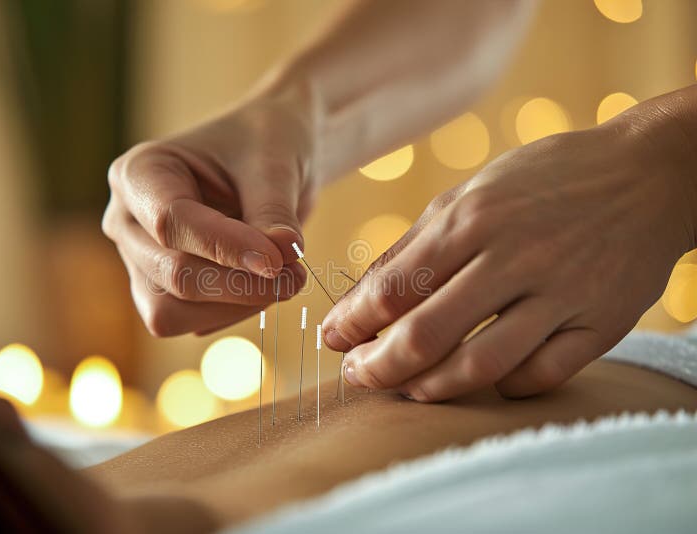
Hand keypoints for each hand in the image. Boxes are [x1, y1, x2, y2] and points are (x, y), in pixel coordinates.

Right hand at [102, 94, 313, 335]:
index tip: (278, 260)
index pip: (170, 222)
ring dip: (235, 305)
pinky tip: (266, 284)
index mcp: (139, 173)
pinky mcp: (163, 292)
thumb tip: (278, 263)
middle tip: (297, 275)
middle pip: (170, 273)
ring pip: (170, 311)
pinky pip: (191, 322)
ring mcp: (140, 261)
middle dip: (239, 283)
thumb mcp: (275, 165)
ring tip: (286, 279)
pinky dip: (234, 311)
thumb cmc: (265, 145)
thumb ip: (273, 214)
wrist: (270, 160)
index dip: (225, 247)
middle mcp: (127, 220)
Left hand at [323, 124, 695, 399]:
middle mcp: (514, 257)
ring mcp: (561, 293)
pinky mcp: (602, 322)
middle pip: (427, 334)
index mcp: (473, 219)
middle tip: (360, 377)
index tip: (334, 340)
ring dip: (432, 388)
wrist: (648, 172)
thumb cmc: (545, 180)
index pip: (393, 287)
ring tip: (409, 390)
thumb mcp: (471, 192)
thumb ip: (415, 242)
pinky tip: (484, 381)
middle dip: (379, 367)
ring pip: (482, 365)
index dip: (352, 322)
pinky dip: (505, 387)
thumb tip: (361, 294)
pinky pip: (543, 374)